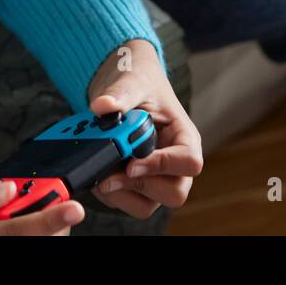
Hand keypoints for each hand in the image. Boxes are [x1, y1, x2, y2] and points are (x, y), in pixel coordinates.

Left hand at [86, 39, 202, 218]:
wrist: (122, 83)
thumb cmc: (138, 79)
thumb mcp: (131, 80)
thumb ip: (120, 94)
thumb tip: (103, 107)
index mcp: (183, 136)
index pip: (190, 162)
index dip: (162, 166)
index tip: (131, 162)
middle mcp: (174, 162)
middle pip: (174, 193)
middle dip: (140, 186)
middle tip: (109, 175)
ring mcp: (154, 177)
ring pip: (147, 205)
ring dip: (120, 194)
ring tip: (100, 172)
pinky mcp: (134, 184)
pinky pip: (125, 202)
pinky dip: (107, 195)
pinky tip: (96, 172)